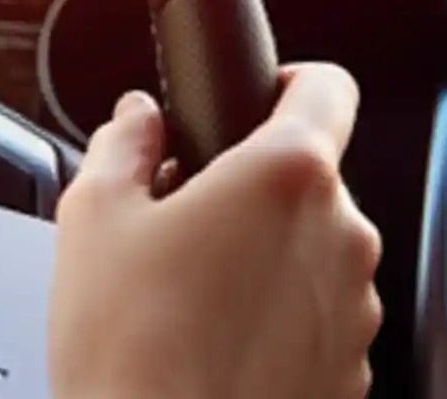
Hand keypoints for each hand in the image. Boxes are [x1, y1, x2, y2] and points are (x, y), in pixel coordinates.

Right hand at [49, 64, 380, 398]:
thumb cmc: (128, 342)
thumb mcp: (94, 213)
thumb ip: (123, 142)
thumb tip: (139, 118)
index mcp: (284, 176)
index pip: (326, 87)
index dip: (285, 81)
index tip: (254, 99)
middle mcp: (339, 234)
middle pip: (306, 176)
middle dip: (247, 187)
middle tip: (178, 222)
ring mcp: (352, 306)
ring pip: (312, 247)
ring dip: (263, 252)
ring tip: (188, 291)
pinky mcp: (347, 366)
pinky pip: (316, 312)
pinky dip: (275, 312)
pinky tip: (211, 335)